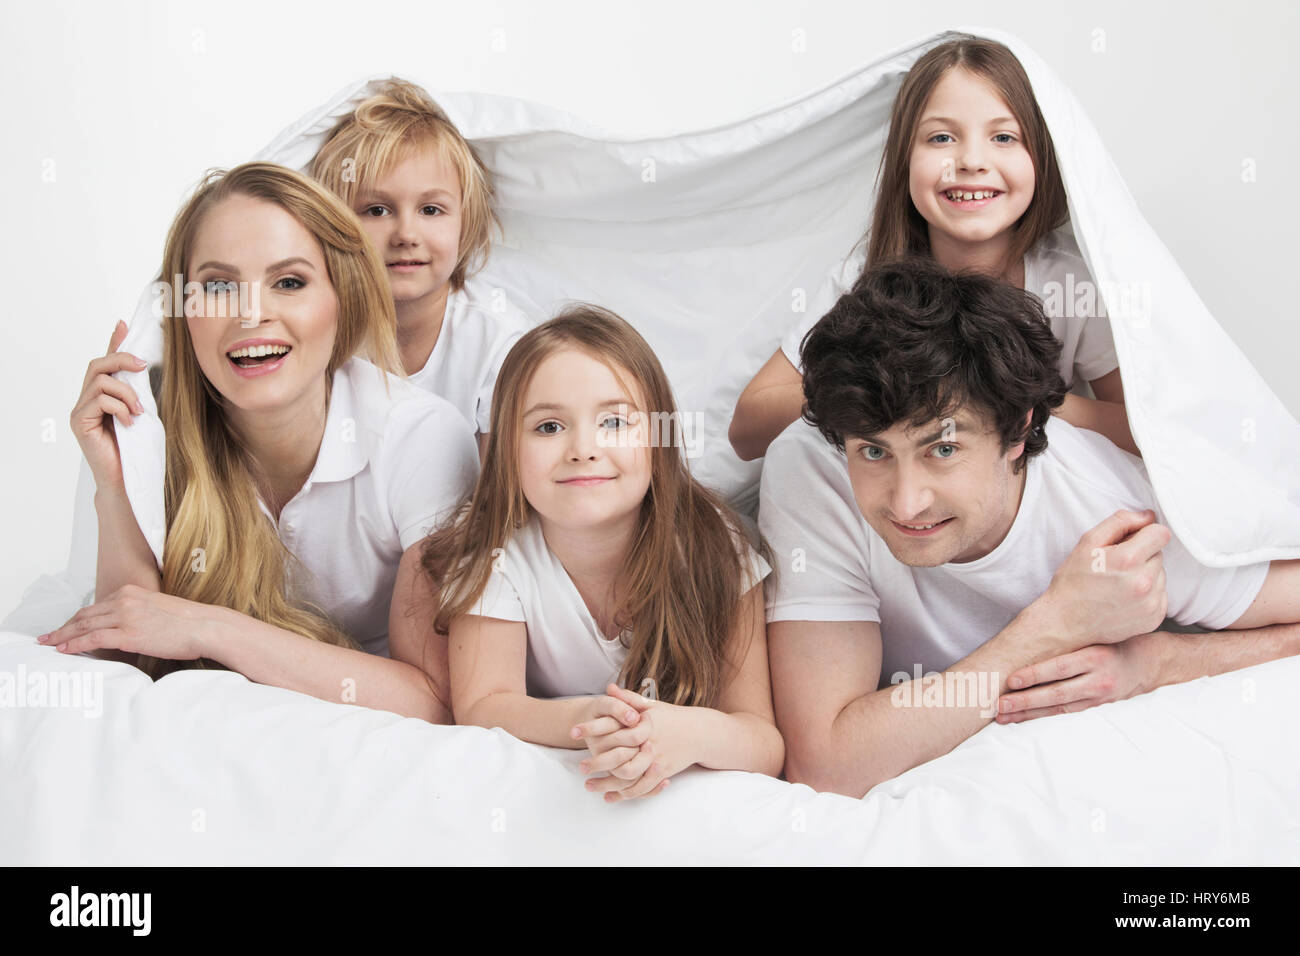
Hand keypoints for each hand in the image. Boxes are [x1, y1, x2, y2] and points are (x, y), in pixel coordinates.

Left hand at [36, 585, 218, 662]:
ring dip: (62, 636)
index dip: (77, 618)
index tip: (66, 627)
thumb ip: (141, 613)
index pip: (96, 606)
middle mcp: (125, 600)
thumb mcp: (161, 609)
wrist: (206, 626)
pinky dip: (74, 645)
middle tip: (46, 637)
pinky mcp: (128, 634)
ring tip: (48, 644)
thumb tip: (133, 628)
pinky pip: (92, 639)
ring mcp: (125, 617)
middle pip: (84, 615)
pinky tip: (63, 650)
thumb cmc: (190, 622)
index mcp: (132, 592)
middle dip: (63, 627)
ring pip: (83, 626)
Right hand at [71, 320, 148, 488]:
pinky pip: (100, 400)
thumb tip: (149, 364)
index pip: (105, 362)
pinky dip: (120, 407)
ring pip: (101, 381)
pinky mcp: (80, 422)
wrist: (128, 478)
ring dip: (127, 392)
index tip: (124, 324)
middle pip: (99, 365)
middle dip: (123, 360)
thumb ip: (141, 390)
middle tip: (144, 367)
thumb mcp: (144, 411)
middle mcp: (87, 399)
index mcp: (102, 395)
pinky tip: (129, 423)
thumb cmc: (138, 447)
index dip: (114, 342)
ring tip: (139, 411)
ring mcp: (81, 410)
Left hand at [578, 683, 694, 801]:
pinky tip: (610, 796)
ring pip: (629, 778)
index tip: (573, 732)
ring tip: (589, 785)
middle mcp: (650, 743)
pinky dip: (625, 794)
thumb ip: (629, 699)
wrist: (702, 733)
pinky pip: (642, 788)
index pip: (614, 728)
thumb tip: (609, 688)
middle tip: (580, 767)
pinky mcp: (662, 774)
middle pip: (619, 757)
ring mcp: (657, 761)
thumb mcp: (652, 706)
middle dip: (597, 763)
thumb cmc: (674, 717)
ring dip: (607, 784)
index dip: (591, 730)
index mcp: (645, 724)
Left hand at [995, 633, 1161, 722]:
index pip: (1060, 668)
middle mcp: (1098, 679)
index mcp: (1096, 657)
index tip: (1011, 680)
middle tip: (999, 706)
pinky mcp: (1096, 706)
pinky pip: (1066, 712)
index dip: (1035, 674)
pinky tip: (1023, 718)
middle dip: (1025, 702)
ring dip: (1029, 714)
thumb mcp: (1098, 632)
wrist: (1148, 662)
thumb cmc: (1114, 640)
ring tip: (1003, 717)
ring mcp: (1098, 696)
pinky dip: (1043, 716)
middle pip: (1057, 693)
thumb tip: (1032, 627)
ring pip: (1059, 707)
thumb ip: (1071, 635)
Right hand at [1034, 509, 1169, 653]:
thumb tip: (1149, 516)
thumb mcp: (1088, 542)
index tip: (1131, 541)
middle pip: (1159, 554)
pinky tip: (1125, 598)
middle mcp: (1144, 582)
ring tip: (1119, 584)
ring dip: (1145, 574)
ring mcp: (1151, 603)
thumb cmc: (1073, 581)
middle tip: (1116, 566)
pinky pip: (1161, 595)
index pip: (1161, 533)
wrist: (1065, 622)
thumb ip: (1120, 522)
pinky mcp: (1154, 618)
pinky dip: (1148, 594)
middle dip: (1142, 555)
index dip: (1145, 533)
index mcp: (1128, 560)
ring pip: (1161, 575)